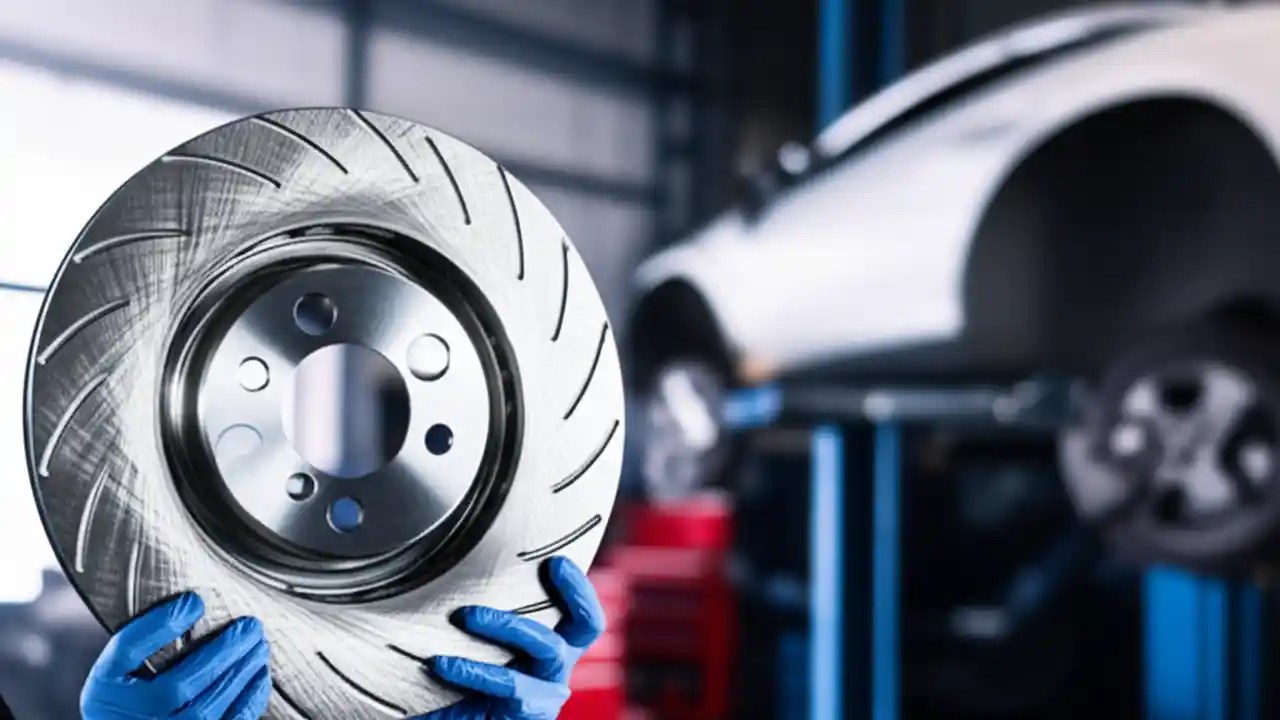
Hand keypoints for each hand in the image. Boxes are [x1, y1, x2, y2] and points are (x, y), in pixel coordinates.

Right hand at [81, 592, 271, 719]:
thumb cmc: (129, 699)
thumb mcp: (117, 671)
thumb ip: (140, 639)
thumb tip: (192, 603)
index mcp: (107, 695)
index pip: (128, 652)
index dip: (161, 625)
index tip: (195, 602)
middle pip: (178, 687)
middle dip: (222, 652)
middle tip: (250, 626)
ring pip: (205, 711)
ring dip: (240, 673)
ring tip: (258, 646)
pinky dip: (248, 701)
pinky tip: (260, 675)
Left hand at [420, 557, 605, 719]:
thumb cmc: (468, 686)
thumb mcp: (486, 647)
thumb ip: (490, 618)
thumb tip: (462, 564)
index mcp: (554, 649)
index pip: (584, 617)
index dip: (579, 588)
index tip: (557, 560)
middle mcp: (557, 669)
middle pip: (586, 627)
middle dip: (573, 592)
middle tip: (550, 566)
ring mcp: (545, 693)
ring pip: (546, 647)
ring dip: (505, 624)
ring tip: (464, 615)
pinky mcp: (526, 714)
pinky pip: (509, 685)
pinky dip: (473, 670)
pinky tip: (442, 664)